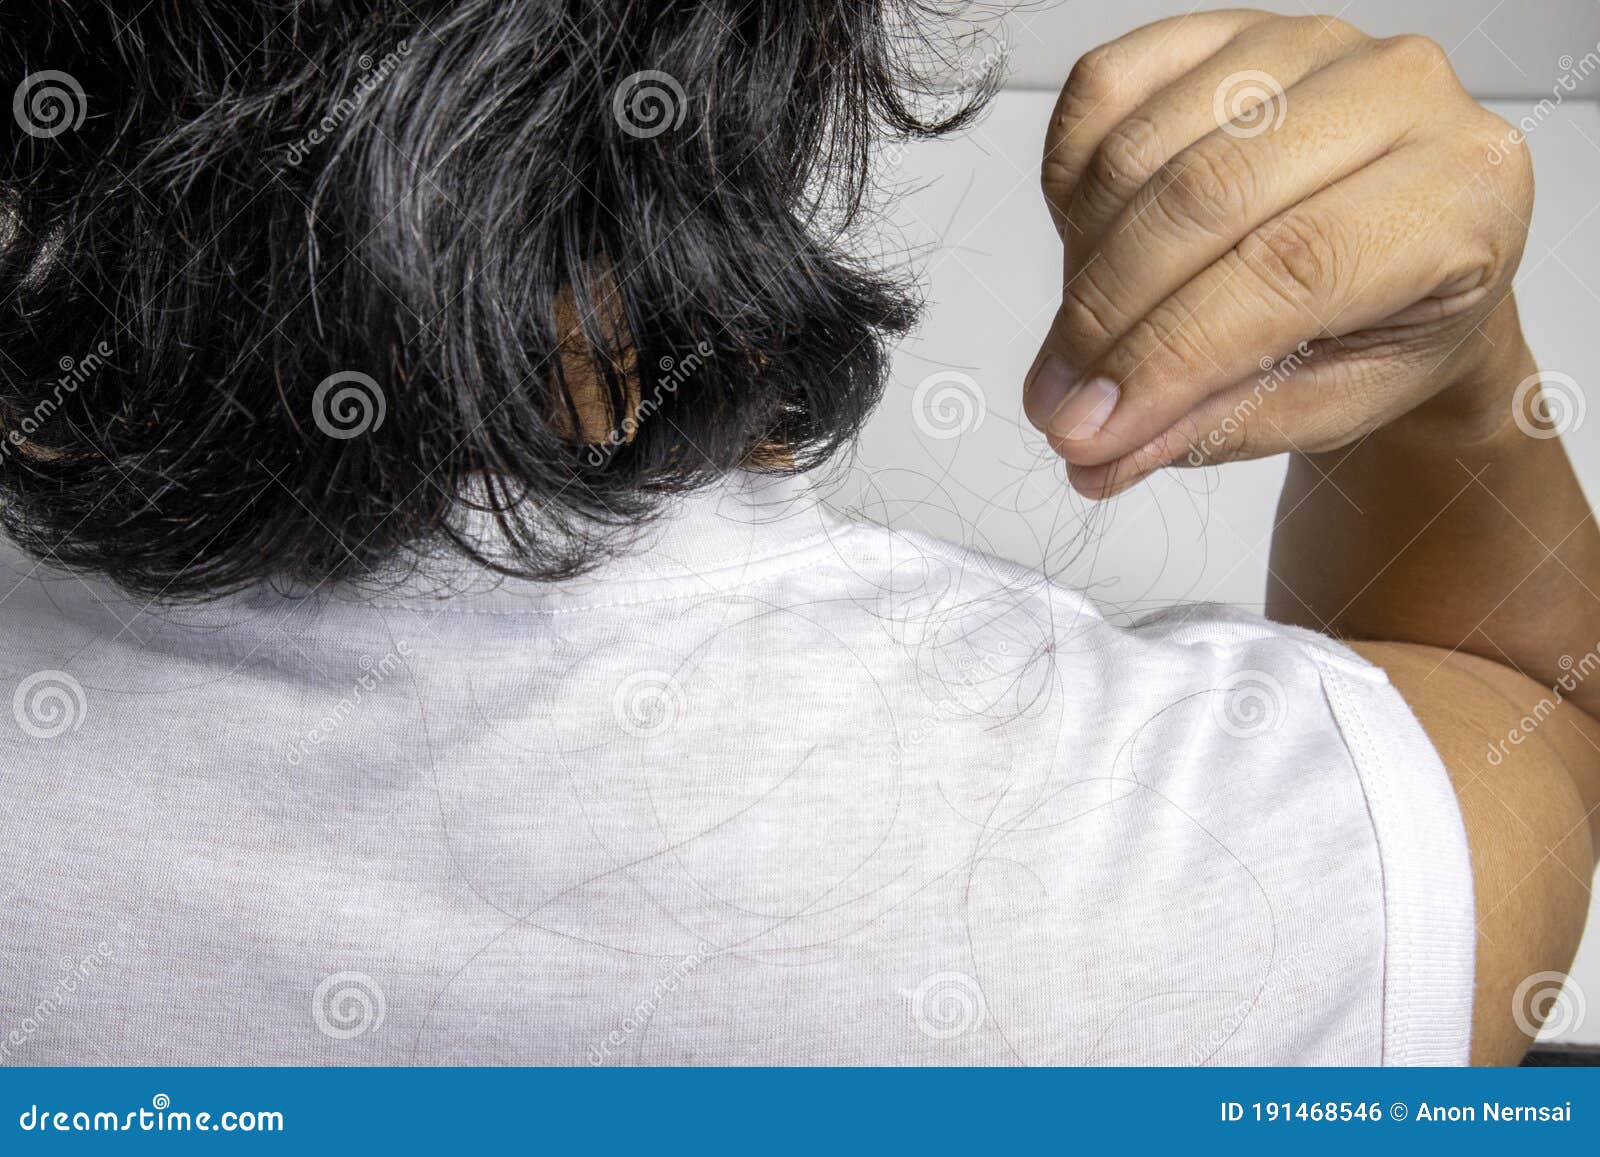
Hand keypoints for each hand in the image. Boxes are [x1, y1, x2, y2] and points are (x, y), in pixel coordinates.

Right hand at [1025, 10, 1535, 496]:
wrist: (1409, 248)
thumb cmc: (1386, 322)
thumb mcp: (1327, 404)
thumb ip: (1215, 427)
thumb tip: (1095, 452)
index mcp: (1459, 192)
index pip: (1287, 269)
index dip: (1167, 356)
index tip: (1087, 428)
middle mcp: (1397, 91)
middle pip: (1204, 200)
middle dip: (1105, 318)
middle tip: (1056, 399)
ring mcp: (1305, 44)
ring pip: (1143, 151)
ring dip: (1081, 265)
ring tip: (1081, 340)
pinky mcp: (1224, 29)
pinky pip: (1105, 89)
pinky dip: (1070, 184)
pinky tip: (1092, 248)